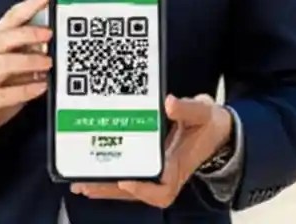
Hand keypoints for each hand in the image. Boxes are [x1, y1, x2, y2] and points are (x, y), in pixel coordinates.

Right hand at [0, 0, 52, 147]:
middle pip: (1, 38)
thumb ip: (28, 48)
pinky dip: (24, 90)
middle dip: (26, 34)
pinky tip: (41, 86)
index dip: (28, 6)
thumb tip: (49, 37)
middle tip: (48, 34)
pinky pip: (3, 95)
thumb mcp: (12, 61)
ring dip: (27, 61)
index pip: (9, 19)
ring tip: (47, 63)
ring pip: (1, 65)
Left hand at [72, 94, 233, 207]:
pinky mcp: (148, 164)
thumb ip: (187, 108)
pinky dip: (109, 176)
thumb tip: (169, 103)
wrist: (216, 127)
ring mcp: (155, 172)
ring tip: (79, 184)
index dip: (143, 190)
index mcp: (178, 167)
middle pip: (135, 192)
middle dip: (109, 189)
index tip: (126, 181)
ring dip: (104, 186)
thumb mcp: (203, 113)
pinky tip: (89, 173)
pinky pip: (127, 174)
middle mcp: (165, 174)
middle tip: (84, 184)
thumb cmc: (209, 123)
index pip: (162, 190)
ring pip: (127, 187)